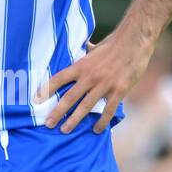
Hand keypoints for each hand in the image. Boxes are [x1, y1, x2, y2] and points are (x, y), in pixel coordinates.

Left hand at [36, 29, 151, 133]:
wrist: (135, 41)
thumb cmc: (114, 43)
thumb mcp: (95, 47)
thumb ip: (86, 52)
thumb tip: (82, 46)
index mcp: (81, 65)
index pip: (58, 79)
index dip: (46, 90)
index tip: (36, 100)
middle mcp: (90, 76)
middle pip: (69, 97)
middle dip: (57, 112)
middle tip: (48, 124)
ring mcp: (104, 85)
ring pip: (85, 107)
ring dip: (74, 120)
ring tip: (65, 130)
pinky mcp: (118, 91)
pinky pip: (108, 110)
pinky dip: (101, 122)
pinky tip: (96, 130)